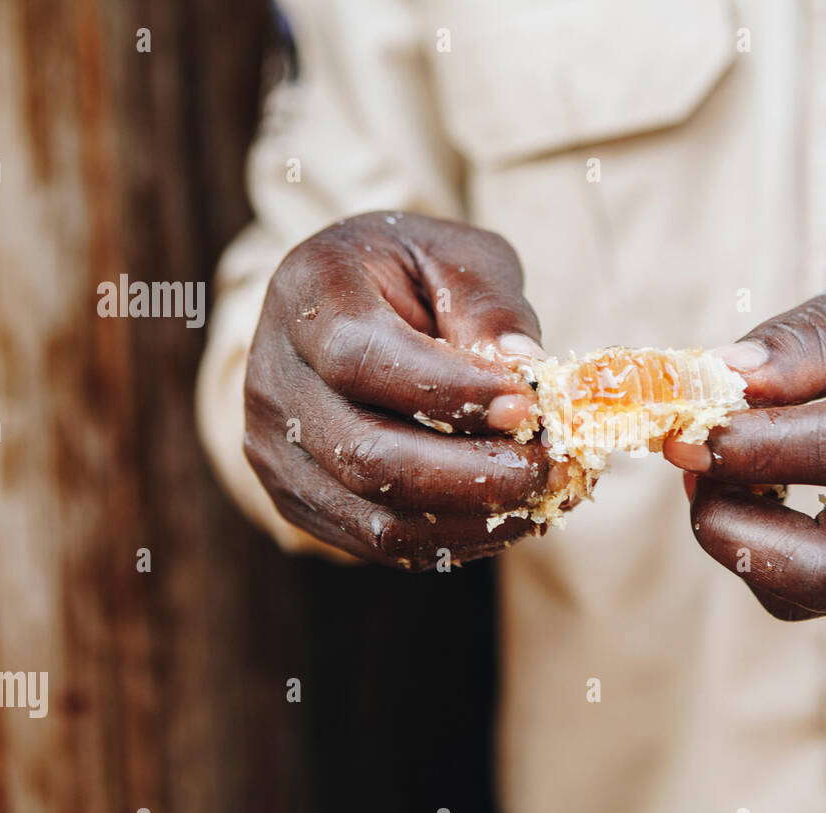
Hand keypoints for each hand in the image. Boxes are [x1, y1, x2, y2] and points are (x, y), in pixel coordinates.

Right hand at [244, 211, 555, 568]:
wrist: (354, 306)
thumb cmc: (416, 273)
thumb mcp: (458, 257)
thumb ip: (489, 306)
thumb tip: (529, 371)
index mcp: (305, 292)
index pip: (362, 358)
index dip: (450, 391)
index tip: (530, 405)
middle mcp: (273, 377)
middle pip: (367, 455)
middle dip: (475, 473)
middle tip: (553, 464)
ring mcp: (277, 449)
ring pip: (378, 517)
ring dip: (476, 517)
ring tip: (546, 492)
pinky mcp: (299, 500)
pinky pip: (383, 542)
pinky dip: (458, 537)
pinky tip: (514, 513)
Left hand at [664, 267, 825, 619]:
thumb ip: (809, 337)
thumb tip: (720, 379)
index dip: (753, 447)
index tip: (684, 429)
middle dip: (730, 527)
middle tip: (688, 466)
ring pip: (812, 595)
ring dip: (739, 539)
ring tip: (721, 469)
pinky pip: (822, 594)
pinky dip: (770, 549)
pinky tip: (767, 490)